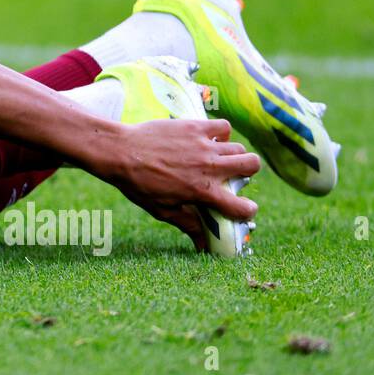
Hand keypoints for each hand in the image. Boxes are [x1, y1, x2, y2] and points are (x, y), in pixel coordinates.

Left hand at [93, 118, 259, 248]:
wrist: (120, 152)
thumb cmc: (138, 184)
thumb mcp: (163, 210)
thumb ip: (188, 225)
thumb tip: (203, 247)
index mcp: (203, 192)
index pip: (243, 207)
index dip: (248, 210)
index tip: (242, 208)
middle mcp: (209, 168)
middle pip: (253, 165)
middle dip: (247, 173)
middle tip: (231, 175)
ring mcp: (204, 146)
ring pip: (239, 147)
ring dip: (232, 154)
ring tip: (216, 158)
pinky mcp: (195, 127)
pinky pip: (223, 127)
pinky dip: (220, 133)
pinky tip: (207, 140)